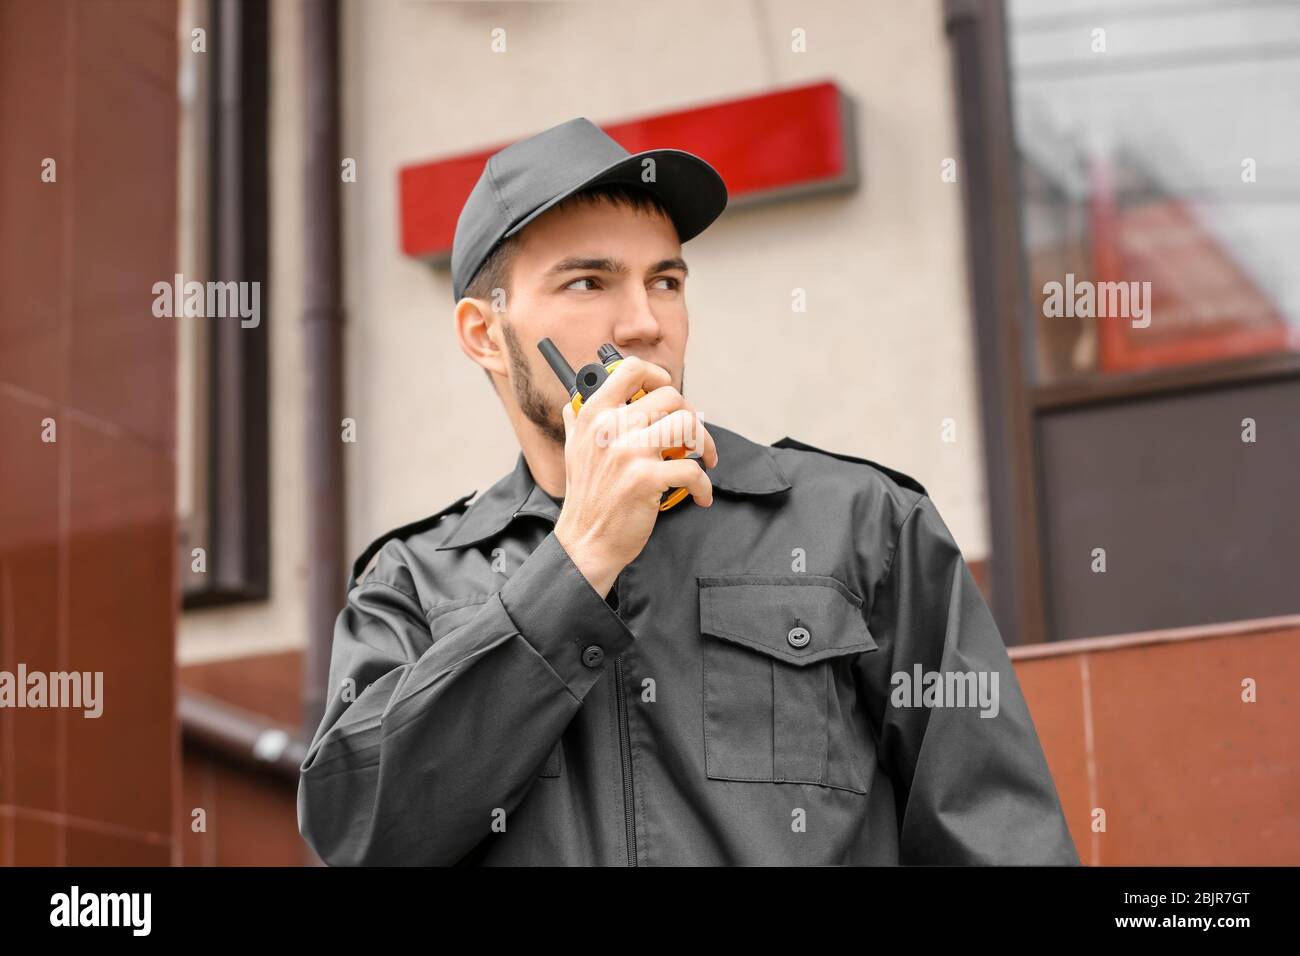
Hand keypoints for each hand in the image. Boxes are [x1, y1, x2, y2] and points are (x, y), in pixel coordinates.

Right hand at [552, 355, 718, 596]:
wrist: (585, 541)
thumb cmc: (585, 498)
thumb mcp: (573, 450)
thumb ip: (577, 421)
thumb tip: (575, 400)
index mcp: (594, 415)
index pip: (631, 370)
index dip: (658, 376)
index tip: (668, 391)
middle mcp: (610, 428)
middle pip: (670, 397)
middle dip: (691, 416)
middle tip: (692, 438)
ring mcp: (628, 452)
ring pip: (687, 426)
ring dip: (705, 444)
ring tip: (703, 461)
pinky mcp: (645, 479)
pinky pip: (692, 469)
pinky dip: (704, 485)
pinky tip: (700, 495)